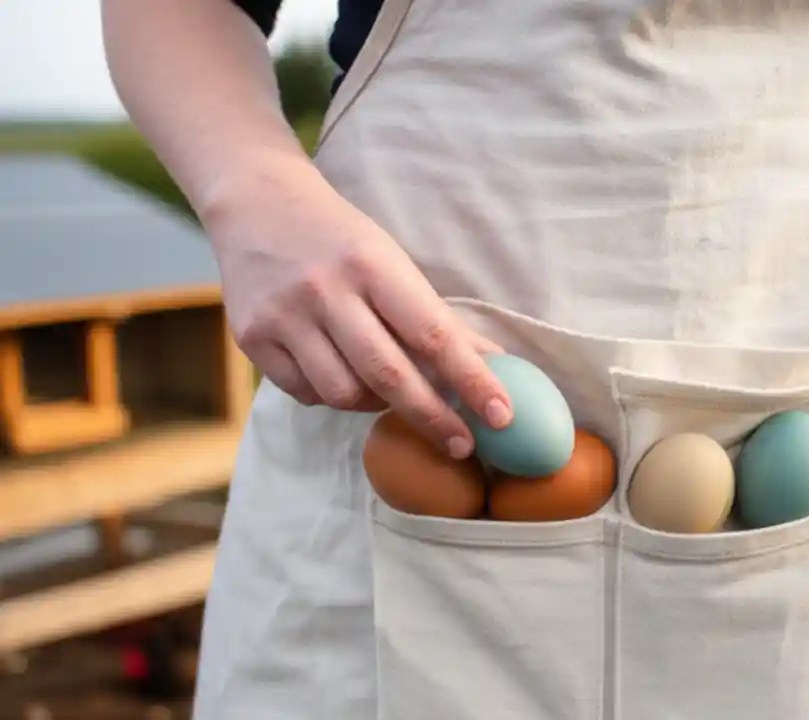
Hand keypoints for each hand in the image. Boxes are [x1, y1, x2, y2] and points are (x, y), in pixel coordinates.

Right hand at [200, 160, 510, 457]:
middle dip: (433, 416)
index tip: (501, 416)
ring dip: (377, 405)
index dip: (472, 380)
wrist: (257, 202)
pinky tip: (343, 376)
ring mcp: (284, 316)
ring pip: (344, 393)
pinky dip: (334, 397)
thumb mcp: (394, 263)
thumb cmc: (342, 239)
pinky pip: (305, 394)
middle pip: (389, 374)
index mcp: (372, 265)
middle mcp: (326, 290)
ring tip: (389, 392)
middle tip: (463, 445)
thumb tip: (494, 367)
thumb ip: (436, 318)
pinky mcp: (251, 338)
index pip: (433, 334)